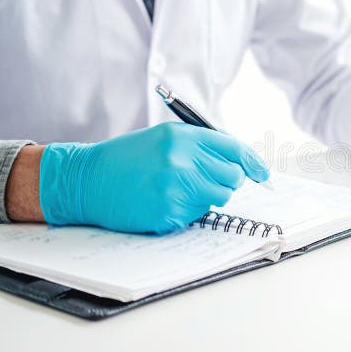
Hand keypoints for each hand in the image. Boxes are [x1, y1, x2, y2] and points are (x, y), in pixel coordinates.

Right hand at [39, 123, 268, 232]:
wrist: (88, 179)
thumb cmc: (129, 158)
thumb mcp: (165, 138)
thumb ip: (202, 145)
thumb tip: (242, 161)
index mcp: (183, 137)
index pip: (234, 149)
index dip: (253, 163)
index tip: (262, 173)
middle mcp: (182, 161)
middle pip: (232, 176)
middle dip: (227, 180)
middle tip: (207, 179)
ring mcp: (176, 189)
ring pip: (218, 197)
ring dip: (206, 195)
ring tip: (178, 187)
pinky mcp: (168, 213)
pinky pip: (197, 214)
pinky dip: (187, 209)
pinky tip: (164, 200)